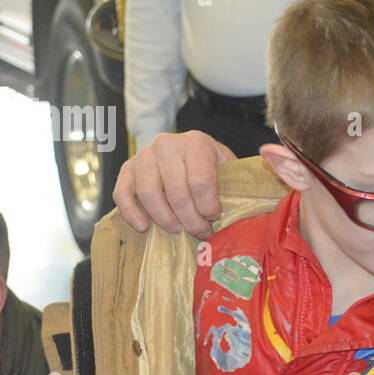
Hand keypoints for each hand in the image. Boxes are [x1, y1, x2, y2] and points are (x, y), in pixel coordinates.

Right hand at [112, 131, 236, 237]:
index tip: (214, 218)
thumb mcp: (228, 168)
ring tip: (177, 230)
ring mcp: (143, 155)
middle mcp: (166, 144)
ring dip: (164, 219)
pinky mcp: (127, 169)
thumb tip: (251, 207)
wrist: (186, 154)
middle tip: (200, 232)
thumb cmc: (211, 167)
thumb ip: (237, 183)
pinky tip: (144, 227)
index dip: (208, 207)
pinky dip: (131, 213)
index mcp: (196, 142)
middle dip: (190, 219)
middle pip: (176, 191)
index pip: (201, 181)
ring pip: (149, 193)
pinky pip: (122, 193)